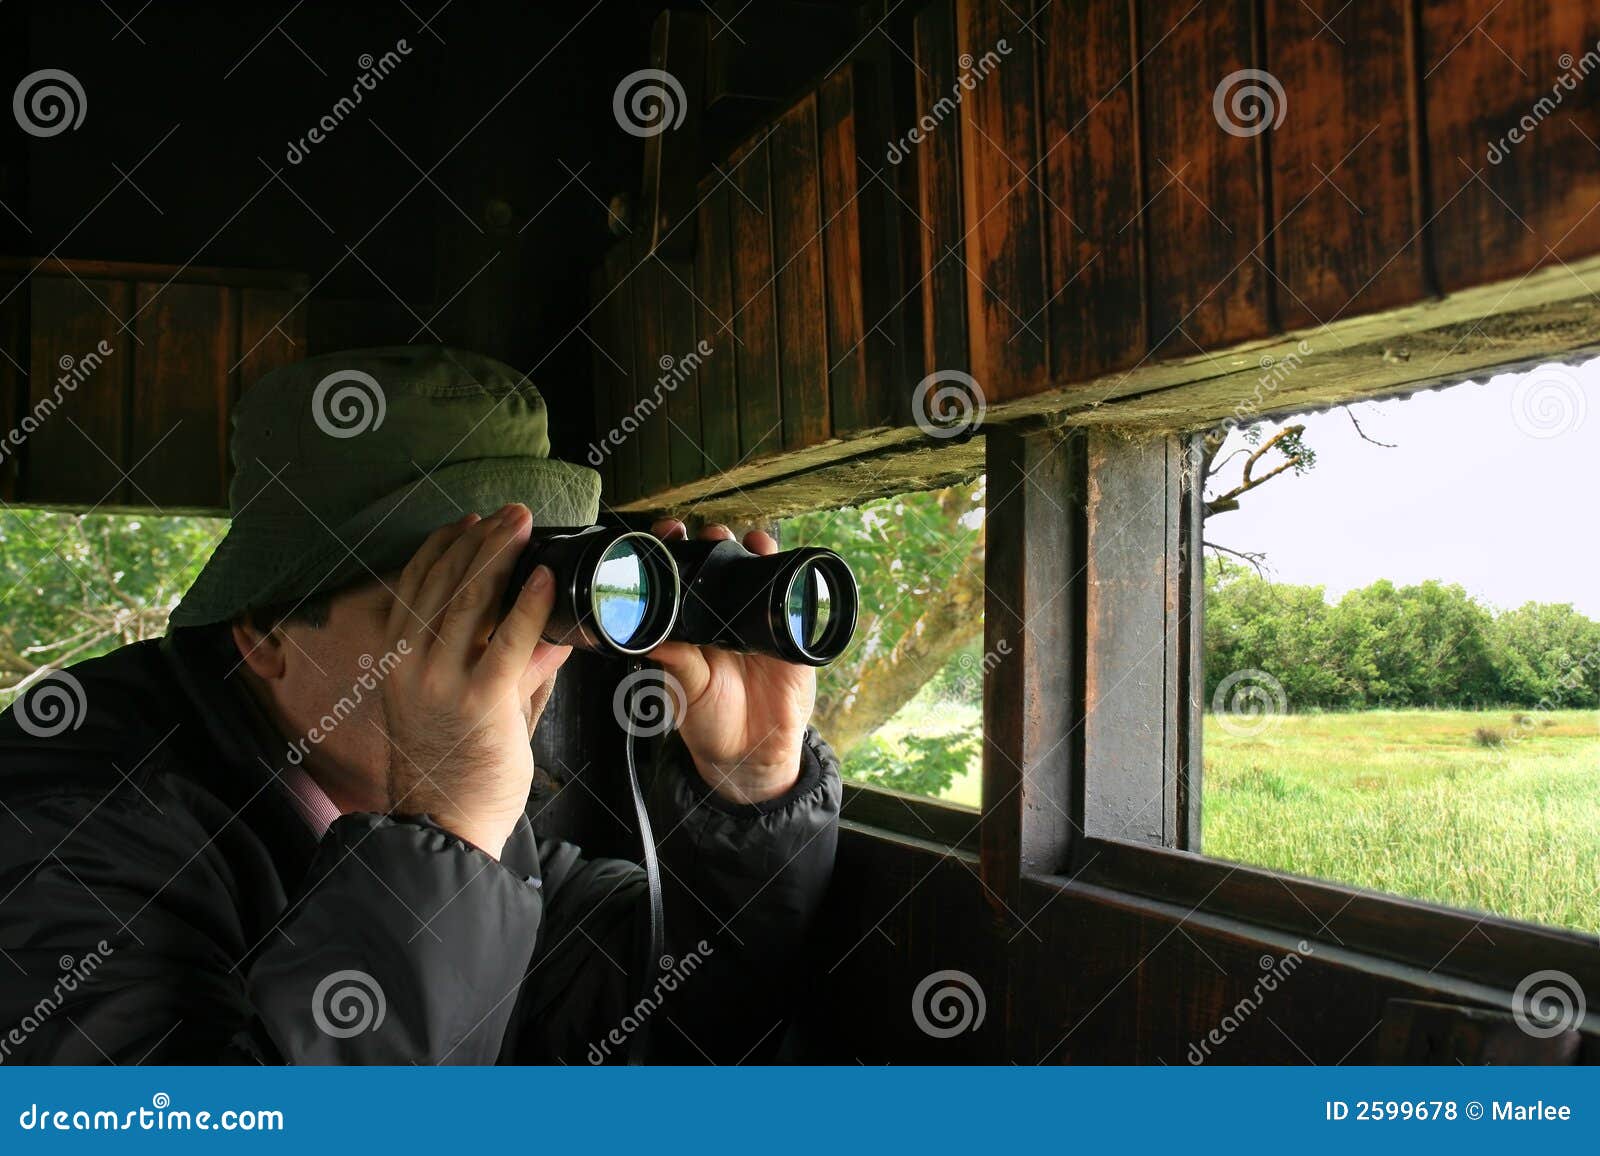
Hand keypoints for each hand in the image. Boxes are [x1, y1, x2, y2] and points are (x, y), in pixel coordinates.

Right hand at [379, 505, 569, 858]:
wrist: (444, 824)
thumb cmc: (457, 766)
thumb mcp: (472, 702)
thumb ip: (511, 662)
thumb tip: (555, 626)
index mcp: (398, 660)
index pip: (414, 584)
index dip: (443, 546)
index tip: (471, 520)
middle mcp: (410, 665)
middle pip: (442, 582)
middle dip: (479, 539)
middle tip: (512, 512)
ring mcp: (441, 682)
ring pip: (469, 601)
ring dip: (499, 555)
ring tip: (523, 525)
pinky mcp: (479, 702)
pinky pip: (508, 642)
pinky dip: (528, 605)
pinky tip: (544, 579)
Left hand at [645, 519, 815, 805]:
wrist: (753, 756)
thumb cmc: (709, 724)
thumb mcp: (687, 693)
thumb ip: (677, 665)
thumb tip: (651, 639)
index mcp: (692, 626)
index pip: (682, 577)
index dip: (676, 551)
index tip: (669, 533)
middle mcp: (723, 617)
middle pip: (721, 564)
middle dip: (716, 540)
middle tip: (712, 534)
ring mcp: (758, 623)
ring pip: (758, 573)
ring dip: (755, 548)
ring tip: (751, 540)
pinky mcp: (790, 636)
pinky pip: (794, 600)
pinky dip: (792, 577)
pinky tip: (785, 562)